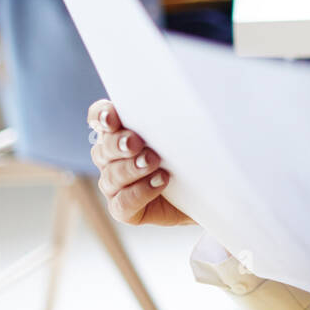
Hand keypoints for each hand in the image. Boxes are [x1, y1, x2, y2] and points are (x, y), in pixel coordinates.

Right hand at [87, 100, 193, 225]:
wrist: (209, 192)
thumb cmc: (194, 155)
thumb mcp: (188, 132)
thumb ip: (175, 118)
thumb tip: (180, 100)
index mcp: (121, 132)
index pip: (100, 118)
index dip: (101, 116)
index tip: (111, 118)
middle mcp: (112, 158)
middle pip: (103, 148)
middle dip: (118, 144)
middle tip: (135, 142)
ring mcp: (115, 185)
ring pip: (111, 176)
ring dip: (131, 168)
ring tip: (153, 162)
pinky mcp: (124, 209)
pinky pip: (122, 203)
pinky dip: (140, 192)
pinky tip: (160, 182)